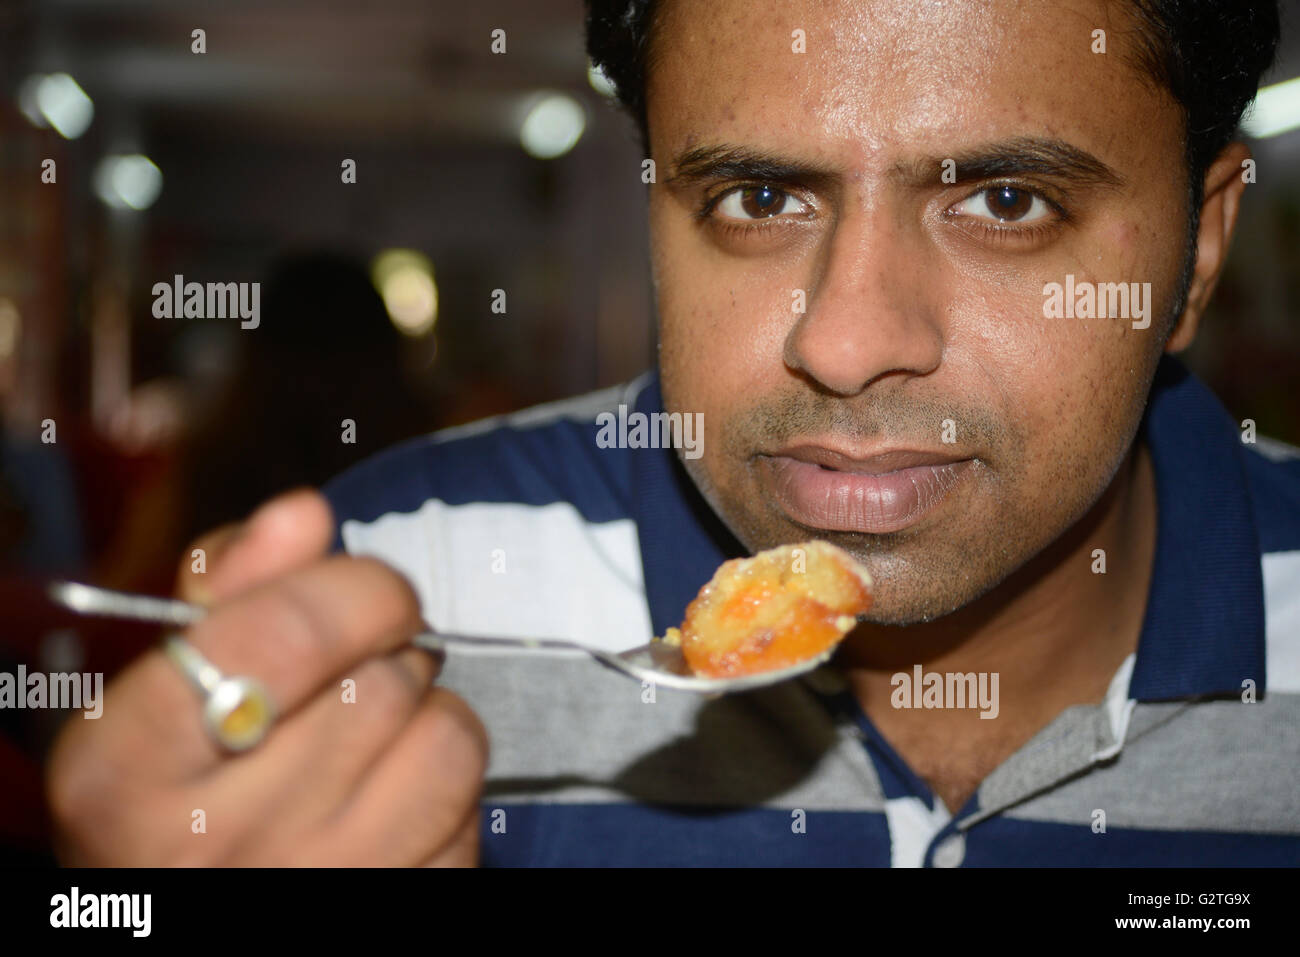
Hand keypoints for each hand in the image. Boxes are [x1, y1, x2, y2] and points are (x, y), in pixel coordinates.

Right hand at [46, 488, 487, 864]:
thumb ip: (232, 587)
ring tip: (376, 734)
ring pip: (446, 739)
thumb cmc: (179, 785)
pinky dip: (447, 785)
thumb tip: (305, 513)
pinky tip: (393, 796)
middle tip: (360, 671)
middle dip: (388, 653)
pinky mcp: (391, 906)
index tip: (371, 591)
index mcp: (130, 770)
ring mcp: (311, 887)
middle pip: (380, 683)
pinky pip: (469, 806)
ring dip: (428, 716)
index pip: (287, 635)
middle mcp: (213, 845)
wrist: (189, 910)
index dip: (358, 588)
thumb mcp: (163, 686)